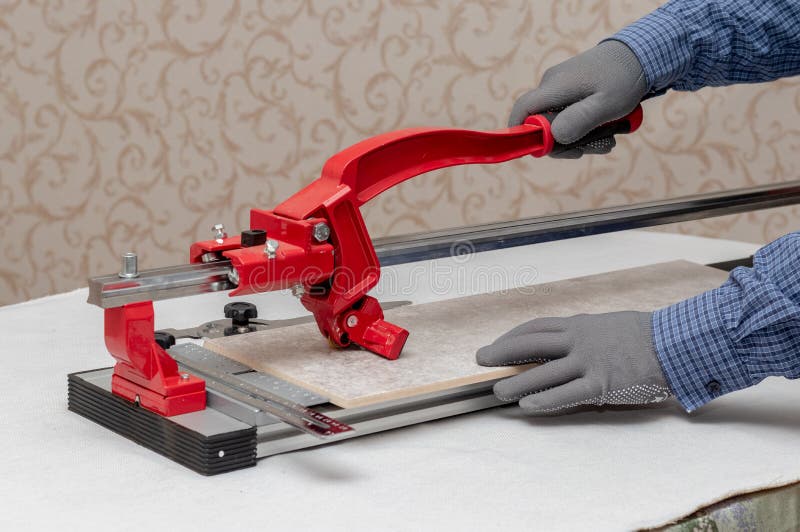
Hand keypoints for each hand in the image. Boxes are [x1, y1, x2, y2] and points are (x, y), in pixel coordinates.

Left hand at [476, 311, 670, 414]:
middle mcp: (579, 340)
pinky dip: (544, 400)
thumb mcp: (607, 324)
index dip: (511, 337)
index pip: (536, 328)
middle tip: (481, 359)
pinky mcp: (601, 384)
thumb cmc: (644, 335)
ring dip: (516, 382)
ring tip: (498, 391)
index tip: (495, 345)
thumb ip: (584, 333)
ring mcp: (589, 362)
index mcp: (580, 324)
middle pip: (530, 345)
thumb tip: (564, 343)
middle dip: (501, 352)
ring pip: (542, 372)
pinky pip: (566, 394)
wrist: (674, 343)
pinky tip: (527, 406)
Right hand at [508, 40, 647, 158]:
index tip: (537, 152)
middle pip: (541, 123)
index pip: (523, 109)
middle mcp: (552, 85)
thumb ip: (581, 119)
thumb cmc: (625, 77)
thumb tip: (554, 136)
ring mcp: (560, 88)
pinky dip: (584, 128)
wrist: (640, 53)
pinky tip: (605, 131)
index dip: (520, 132)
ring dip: (579, 138)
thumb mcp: (607, 103)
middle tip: (590, 150)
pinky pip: (568, 115)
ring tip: (607, 140)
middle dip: (563, 143)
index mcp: (555, 86)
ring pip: (557, 122)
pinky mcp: (571, 91)